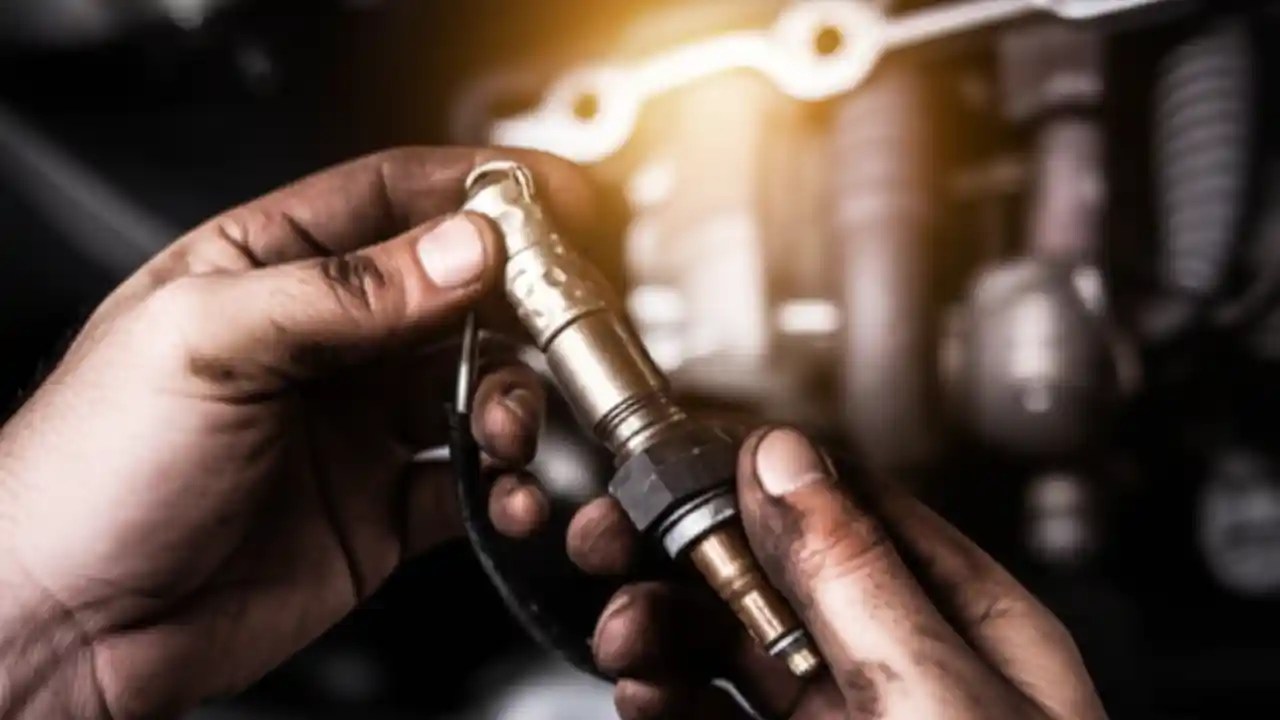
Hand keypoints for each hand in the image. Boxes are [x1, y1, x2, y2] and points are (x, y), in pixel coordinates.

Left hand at [0, 147, 593, 719]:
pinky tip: (500, 492)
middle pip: (453, 295)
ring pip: (476, 388)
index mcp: (268, 271)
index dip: (477, 194)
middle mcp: (322, 344)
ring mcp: (354, 427)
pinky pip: (468, 483)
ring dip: (514, 400)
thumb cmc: (88, 472)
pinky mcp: (378, 508)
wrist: (67, 629)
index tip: (551, 202)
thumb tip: (462, 250)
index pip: (393, 203)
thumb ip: (345, 292)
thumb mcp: (209, 343)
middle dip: (516, 304)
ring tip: (508, 425)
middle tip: (560, 322)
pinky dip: (504, 486)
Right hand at [575, 427, 1107, 718]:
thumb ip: (853, 577)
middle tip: (615, 538)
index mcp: (968, 627)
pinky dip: (666, 702)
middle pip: (774, 577)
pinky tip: (643, 692)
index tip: (679, 459)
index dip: (758, 475)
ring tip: (624, 631)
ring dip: (664, 628)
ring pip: (731, 652)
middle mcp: (901, 673)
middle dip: (686, 553)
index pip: (853, 507)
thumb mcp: (934, 696)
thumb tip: (785, 461)